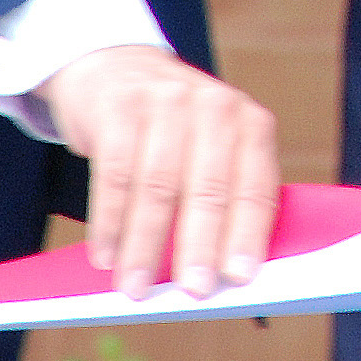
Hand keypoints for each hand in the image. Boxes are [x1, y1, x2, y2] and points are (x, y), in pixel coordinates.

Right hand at [40, 45, 282, 300]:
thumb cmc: (175, 130)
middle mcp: (215, 106)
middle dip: (200, 246)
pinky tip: (104, 255)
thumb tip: (224, 273)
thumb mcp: (212, 147)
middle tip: (193, 291)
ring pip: (157, 186)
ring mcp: (167, 101)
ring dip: (145, 245)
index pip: (256, 185)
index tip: (240, 278)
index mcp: (250, 123)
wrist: (116, 69)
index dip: (248, 234)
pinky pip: (114, 174)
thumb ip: (223, 196)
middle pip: (208, 188)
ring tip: (135, 288)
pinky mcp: (119, 107)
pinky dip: (108, 222)